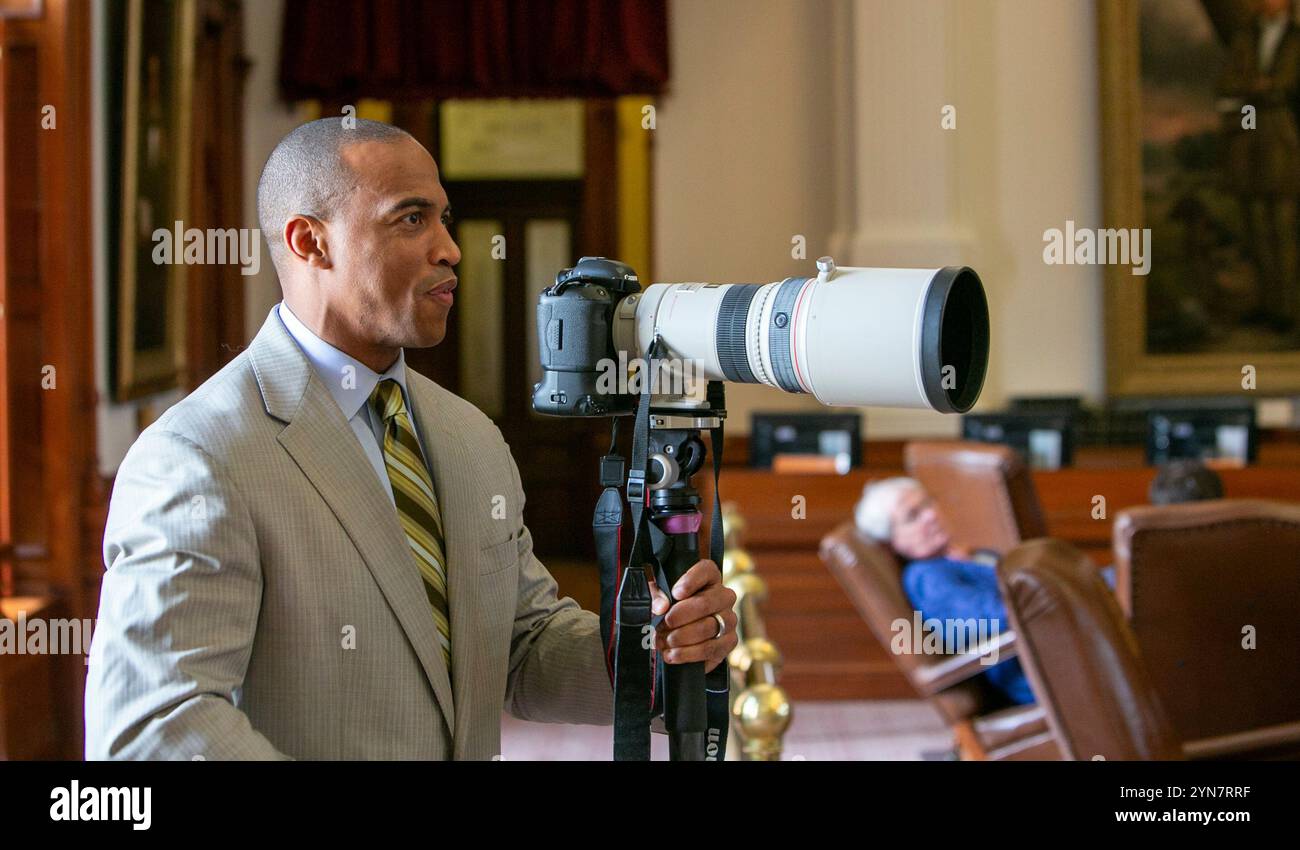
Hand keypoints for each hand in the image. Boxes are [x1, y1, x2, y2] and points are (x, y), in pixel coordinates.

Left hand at [648, 559, 737, 673]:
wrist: (679, 636)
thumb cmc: (668, 609)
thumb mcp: (657, 596)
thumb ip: (655, 596)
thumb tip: (661, 607)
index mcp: (709, 577)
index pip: (706, 570)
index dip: (690, 581)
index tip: (675, 593)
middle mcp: (724, 596)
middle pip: (706, 603)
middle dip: (680, 616)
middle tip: (662, 624)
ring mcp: (729, 620)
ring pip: (708, 628)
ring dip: (681, 637)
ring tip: (663, 641)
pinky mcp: (728, 643)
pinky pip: (711, 649)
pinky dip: (688, 654)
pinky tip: (672, 654)